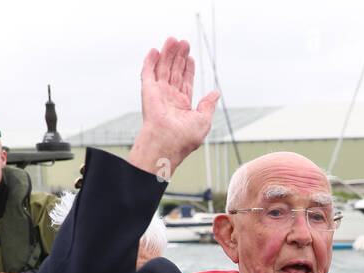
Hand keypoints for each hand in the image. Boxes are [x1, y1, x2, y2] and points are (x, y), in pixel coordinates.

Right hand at [128, 38, 219, 178]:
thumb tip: (215, 93)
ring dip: (168, 54)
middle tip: (184, 42)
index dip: (188, 68)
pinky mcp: (148, 90)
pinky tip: (156, 50)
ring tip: (173, 40)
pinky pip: (148, 72)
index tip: (190, 57)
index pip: (185, 82)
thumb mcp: (203, 120)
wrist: (167, 142)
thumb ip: (208, 105)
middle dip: (179, 56)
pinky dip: (151, 61)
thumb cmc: (185, 137)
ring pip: (163, 68)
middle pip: (175, 71)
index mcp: (182, 105)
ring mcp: (158, 93)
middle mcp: (169, 98)